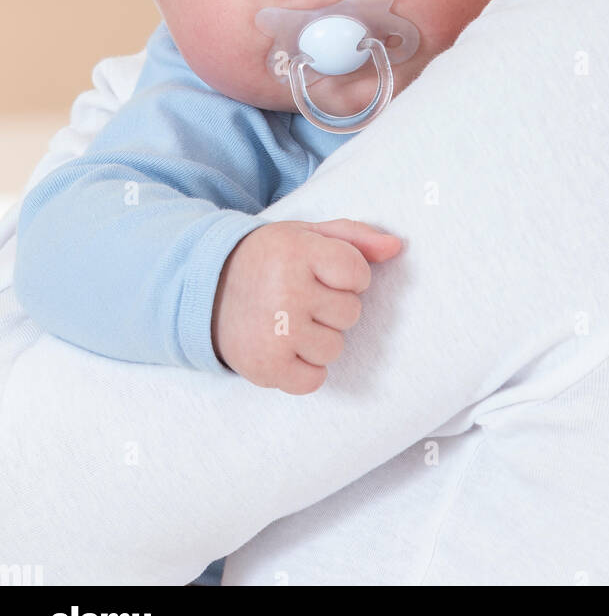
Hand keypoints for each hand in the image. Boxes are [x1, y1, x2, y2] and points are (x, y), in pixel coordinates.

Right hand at [211, 219, 401, 392]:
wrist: (205, 289)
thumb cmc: (268, 259)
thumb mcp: (306, 235)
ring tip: (289, 321)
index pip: (358, 273)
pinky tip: (285, 347)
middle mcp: (286, 291)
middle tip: (298, 297)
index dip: (349, 276)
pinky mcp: (265, 367)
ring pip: (335, 348)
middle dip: (331, 307)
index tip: (324, 273)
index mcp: (298, 251)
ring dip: (318, 339)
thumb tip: (396, 248)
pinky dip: (304, 370)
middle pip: (350, 313)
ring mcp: (275, 332)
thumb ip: (355, 237)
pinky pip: (314, 380)